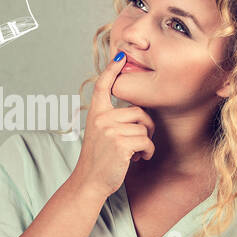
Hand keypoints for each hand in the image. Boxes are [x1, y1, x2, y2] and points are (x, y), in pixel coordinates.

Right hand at [68, 52, 155, 198]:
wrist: (89, 182)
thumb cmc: (99, 160)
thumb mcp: (100, 135)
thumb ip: (112, 120)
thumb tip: (136, 113)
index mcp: (96, 114)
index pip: (103, 85)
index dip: (112, 69)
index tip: (120, 54)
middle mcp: (101, 119)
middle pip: (138, 112)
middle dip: (145, 128)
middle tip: (137, 142)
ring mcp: (110, 131)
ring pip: (145, 128)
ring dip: (146, 143)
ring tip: (133, 153)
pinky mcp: (120, 144)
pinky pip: (147, 141)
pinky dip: (147, 153)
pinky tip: (136, 160)